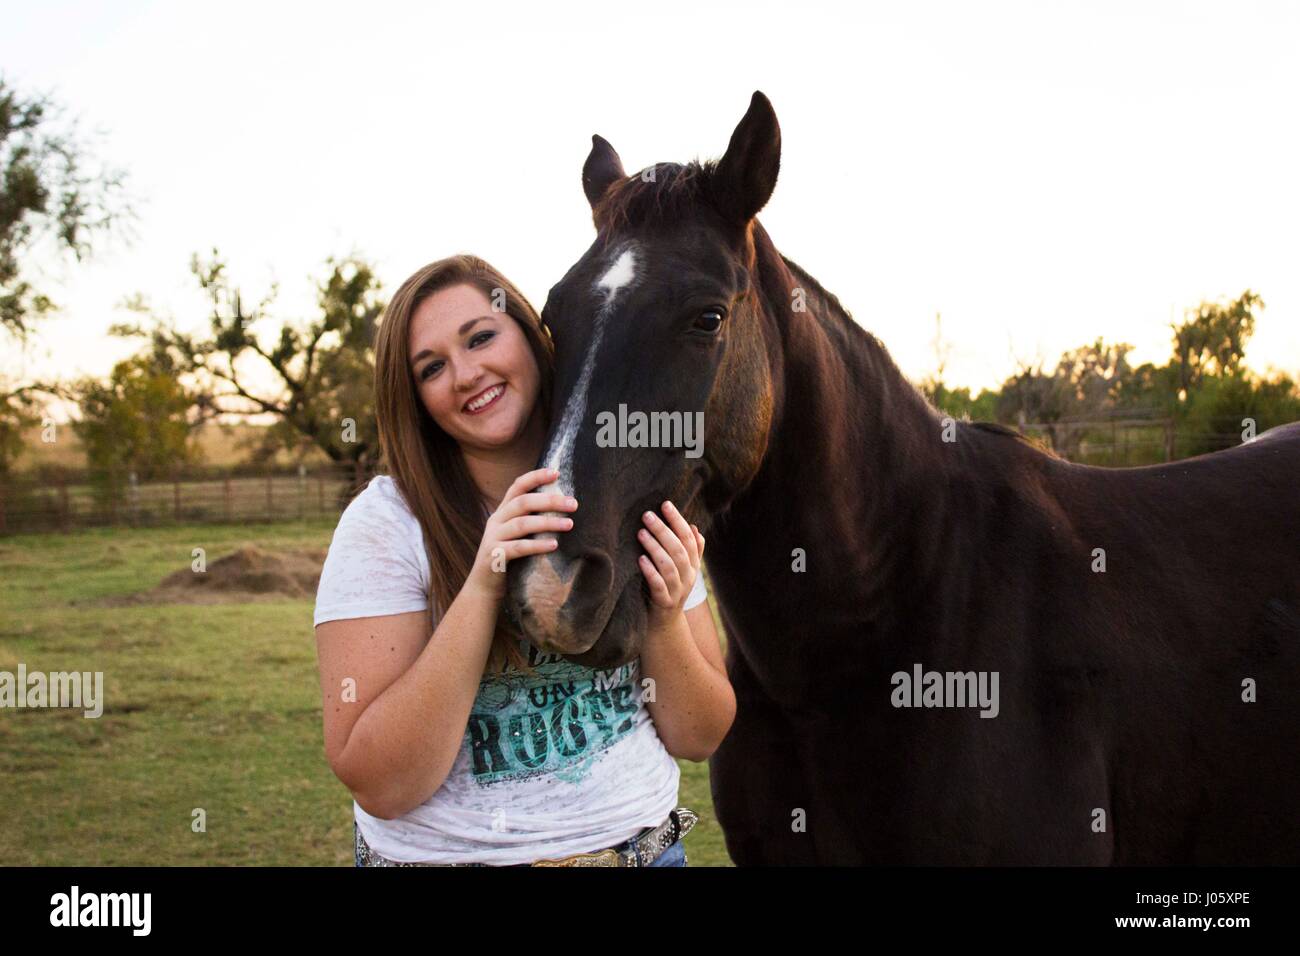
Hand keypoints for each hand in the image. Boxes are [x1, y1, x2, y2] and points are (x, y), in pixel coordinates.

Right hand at [465, 467, 577, 600]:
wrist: (484, 587)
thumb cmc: (509, 558)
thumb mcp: (517, 535)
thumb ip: (531, 520)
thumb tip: (564, 507)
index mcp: (503, 511)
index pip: (518, 486)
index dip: (535, 477)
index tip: (556, 472)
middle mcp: (496, 521)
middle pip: (523, 502)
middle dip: (550, 500)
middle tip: (574, 504)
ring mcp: (493, 538)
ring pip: (522, 524)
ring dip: (548, 522)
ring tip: (569, 524)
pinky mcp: (494, 557)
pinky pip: (517, 548)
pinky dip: (537, 545)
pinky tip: (554, 545)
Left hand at [636, 500, 704, 627]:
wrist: (665, 623)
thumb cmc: (669, 588)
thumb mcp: (682, 570)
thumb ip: (690, 550)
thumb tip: (693, 527)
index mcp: (693, 565)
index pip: (688, 538)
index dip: (678, 521)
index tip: (665, 504)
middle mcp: (688, 576)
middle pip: (678, 550)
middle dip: (663, 530)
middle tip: (647, 515)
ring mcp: (678, 590)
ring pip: (669, 566)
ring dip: (655, 548)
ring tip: (641, 533)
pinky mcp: (665, 602)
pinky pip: (659, 585)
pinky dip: (651, 572)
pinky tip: (641, 560)